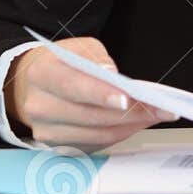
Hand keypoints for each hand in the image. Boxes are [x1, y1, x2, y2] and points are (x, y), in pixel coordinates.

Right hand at [4, 35, 175, 149]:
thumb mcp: (79, 47)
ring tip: (155, 114)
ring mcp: (46, 131)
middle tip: (159, 107)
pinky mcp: (58, 146)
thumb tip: (112, 76)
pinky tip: (137, 123)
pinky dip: (120, 134)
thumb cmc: (61, 63)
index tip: (127, 98)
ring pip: (96, 134)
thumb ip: (96, 58)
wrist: (32, 85)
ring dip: (130, 125)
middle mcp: (39, 106)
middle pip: (89, 115)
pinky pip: (96, 144)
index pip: (72, 86)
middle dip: (130, 112)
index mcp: (41, 74)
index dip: (100, 94)